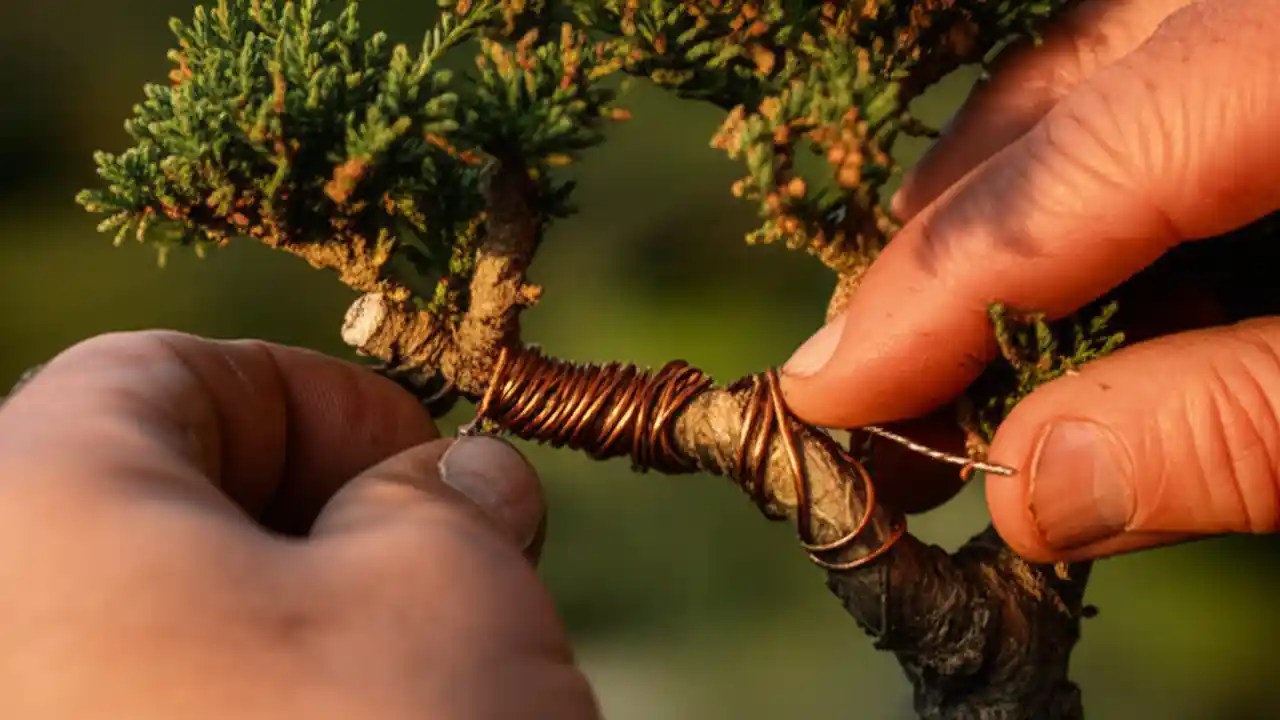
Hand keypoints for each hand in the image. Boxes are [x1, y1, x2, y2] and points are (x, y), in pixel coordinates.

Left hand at [0, 332, 596, 718]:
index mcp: (29, 511)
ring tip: (420, 665)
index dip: (321, 395)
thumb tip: (466, 477)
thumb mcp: (447, 585)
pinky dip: (255, 693)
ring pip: (170, 616)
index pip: (163, 374)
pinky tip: (356, 718)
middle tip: (447, 565)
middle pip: (163, 503)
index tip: (427, 456)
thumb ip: (446, 494)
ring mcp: (34, 706)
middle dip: (329, 514)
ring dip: (307, 614)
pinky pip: (154, 700)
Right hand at [781, 0, 1279, 562]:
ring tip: (945, 313)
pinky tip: (1068, 237)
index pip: (1065, 178)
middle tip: (874, 376)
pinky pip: (1160, 44)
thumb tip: (1032, 492)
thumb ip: (1233, 432)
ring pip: (1096, 55)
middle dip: (946, 240)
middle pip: (1058, 95)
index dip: (931, 296)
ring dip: (1004, 187)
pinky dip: (1087, 141)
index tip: (824, 393)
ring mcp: (1269, 2)